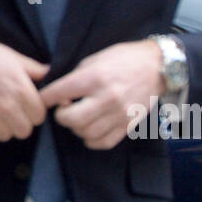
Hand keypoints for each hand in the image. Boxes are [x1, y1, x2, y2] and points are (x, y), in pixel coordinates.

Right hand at [0, 27, 49, 142]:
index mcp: (21, 89)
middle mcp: (7, 106)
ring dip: (0, 127)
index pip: (39, 117)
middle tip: (9, 111)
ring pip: (4, 136)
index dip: (33, 112)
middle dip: (18, 122)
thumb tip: (50, 74)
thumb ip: (33, 69)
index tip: (24, 106)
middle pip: (24, 131)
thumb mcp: (11, 55)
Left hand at [37, 40, 163, 150]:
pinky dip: (91, 140)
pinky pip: (103, 142)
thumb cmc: (123, 59)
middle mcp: (106, 97)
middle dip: (60, 116)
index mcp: (94, 77)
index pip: (59, 92)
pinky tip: (90, 130)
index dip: (45, 97)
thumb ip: (76, 77)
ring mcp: (118, 114)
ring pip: (85, 133)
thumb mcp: (95, 60)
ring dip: (76, 128)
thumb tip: (56, 91)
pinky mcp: (128, 125)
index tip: (43, 99)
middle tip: (63, 110)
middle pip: (71, 119)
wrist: (158, 67)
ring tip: (79, 118)